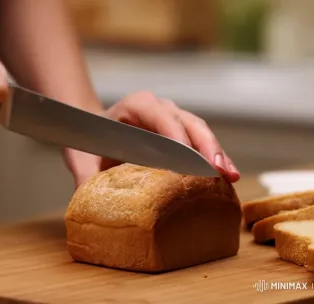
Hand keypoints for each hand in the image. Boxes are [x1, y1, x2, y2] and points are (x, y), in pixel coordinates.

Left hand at [63, 91, 239, 187]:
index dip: (176, 137)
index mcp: (136, 105)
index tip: (186, 160)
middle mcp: (159, 108)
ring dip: (216, 153)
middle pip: (188, 123)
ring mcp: (174, 118)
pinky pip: (202, 143)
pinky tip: (226, 177)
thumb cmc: (90, 141)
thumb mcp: (83, 157)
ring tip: (229, 175)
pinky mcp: (183, 133)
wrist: (94, 130)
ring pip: (200, 132)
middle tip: (219, 171)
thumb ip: (85, 178)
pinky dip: (214, 159)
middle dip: (205, 147)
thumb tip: (87, 206)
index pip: (160, 116)